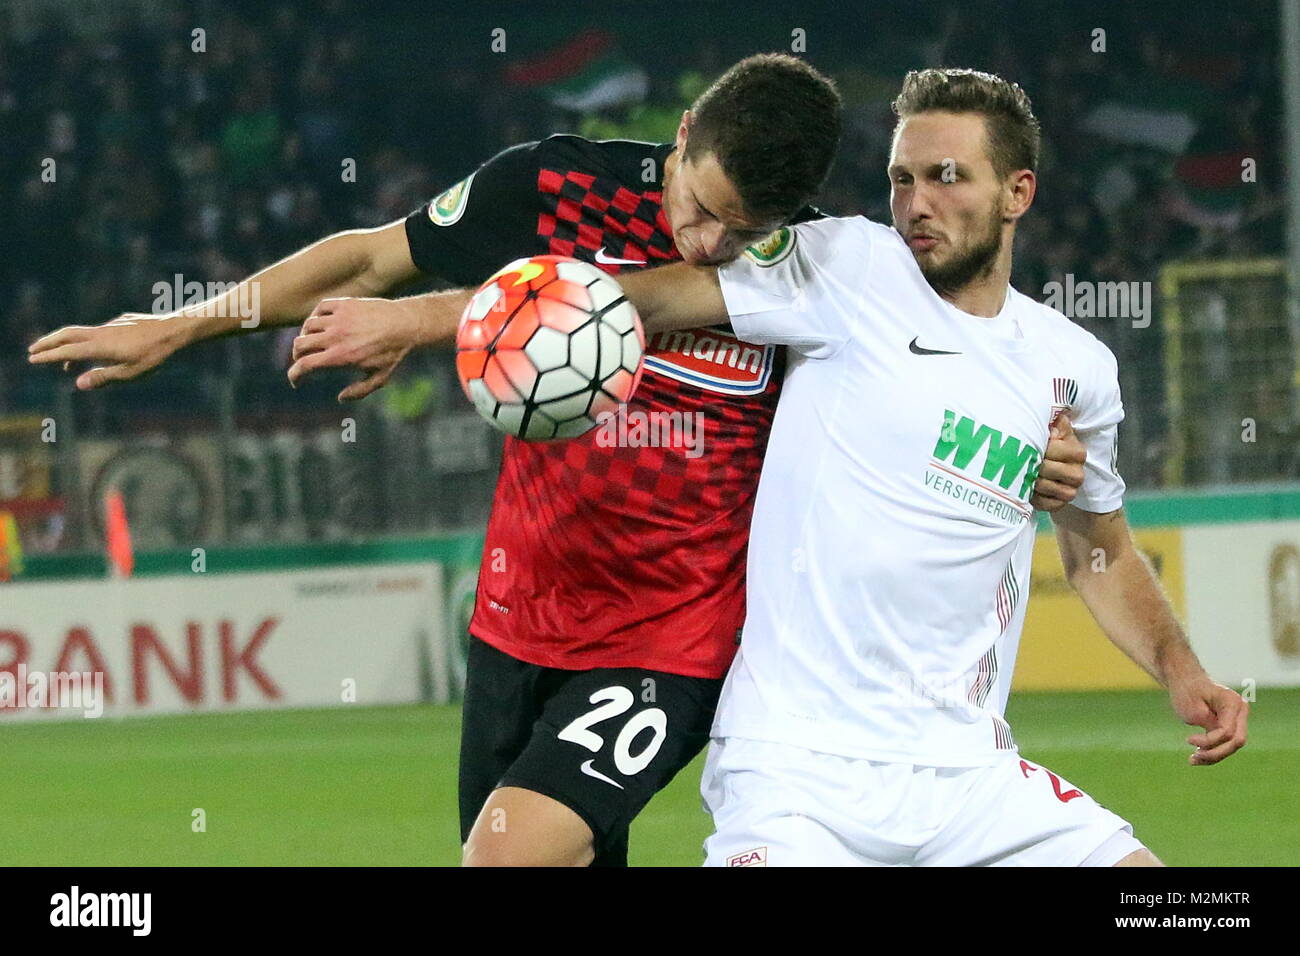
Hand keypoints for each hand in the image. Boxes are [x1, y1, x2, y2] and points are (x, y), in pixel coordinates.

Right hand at [27, 313, 187, 388]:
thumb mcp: (130, 373)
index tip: (32, 359)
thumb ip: (103, 377)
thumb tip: (78, 383)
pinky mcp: (122, 322)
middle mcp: (101, 332)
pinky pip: (98, 332)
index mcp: (100, 346)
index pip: (67, 351)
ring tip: (65, 362)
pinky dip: (88, 341)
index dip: (48, 356)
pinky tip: (97, 352)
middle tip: (32, 350)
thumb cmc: (154, 355)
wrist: (175, 331)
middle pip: (66, 335)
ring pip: (82, 333)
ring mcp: (111, 326)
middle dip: (48, 343)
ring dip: (68, 345)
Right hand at [287, 297, 422, 400]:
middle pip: (300, 344)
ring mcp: (338, 318)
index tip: (296, 380)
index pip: (304, 365)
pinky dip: (316, 316)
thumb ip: (359, 391)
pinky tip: (321, 323)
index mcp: (340, 356)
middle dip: (297, 356)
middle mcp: (335, 336)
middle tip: (303, 360)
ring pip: (307, 326)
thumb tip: (341, 397)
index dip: (294, 375)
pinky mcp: (344, 303)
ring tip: (313, 342)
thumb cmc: (393, 353)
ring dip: (306, 336)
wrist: (406, 324)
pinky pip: (320, 308)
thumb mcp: (380, 378)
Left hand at [1031, 413, 1085, 511]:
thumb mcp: (1053, 429)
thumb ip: (1055, 423)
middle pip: (1048, 469)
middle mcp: (1078, 473)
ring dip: (1031, 481)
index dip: (1037, 446)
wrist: (1051, 466)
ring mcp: (1071, 491)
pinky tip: (1027, 490)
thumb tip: (1051, 428)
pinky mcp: (1060, 505)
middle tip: (1021, 461)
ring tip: (1022, 474)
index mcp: (1077, 452)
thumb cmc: (1049, 445)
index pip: (1054, 449)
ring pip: (1046, 487)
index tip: (1028, 444)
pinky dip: (1034, 498)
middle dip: (1032, 464)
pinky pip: (1046, 505)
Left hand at [1170, 673, 1248, 765]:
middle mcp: (1240, 710)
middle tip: (1192, 758)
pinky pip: (1226, 742)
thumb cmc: (1186, 690)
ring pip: (1232, 745)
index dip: (1209, 741)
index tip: (1188, 740)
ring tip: (1192, 760)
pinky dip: (1213, 751)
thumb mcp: (1193, 709)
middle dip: (1215, 753)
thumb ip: (1209, 727)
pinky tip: (1198, 758)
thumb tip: (1218, 745)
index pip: (1227, 731)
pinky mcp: (1230, 724)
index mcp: (1233, 702)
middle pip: (1236, 741)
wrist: (1184, 679)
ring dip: (1213, 756)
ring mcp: (1238, 718)